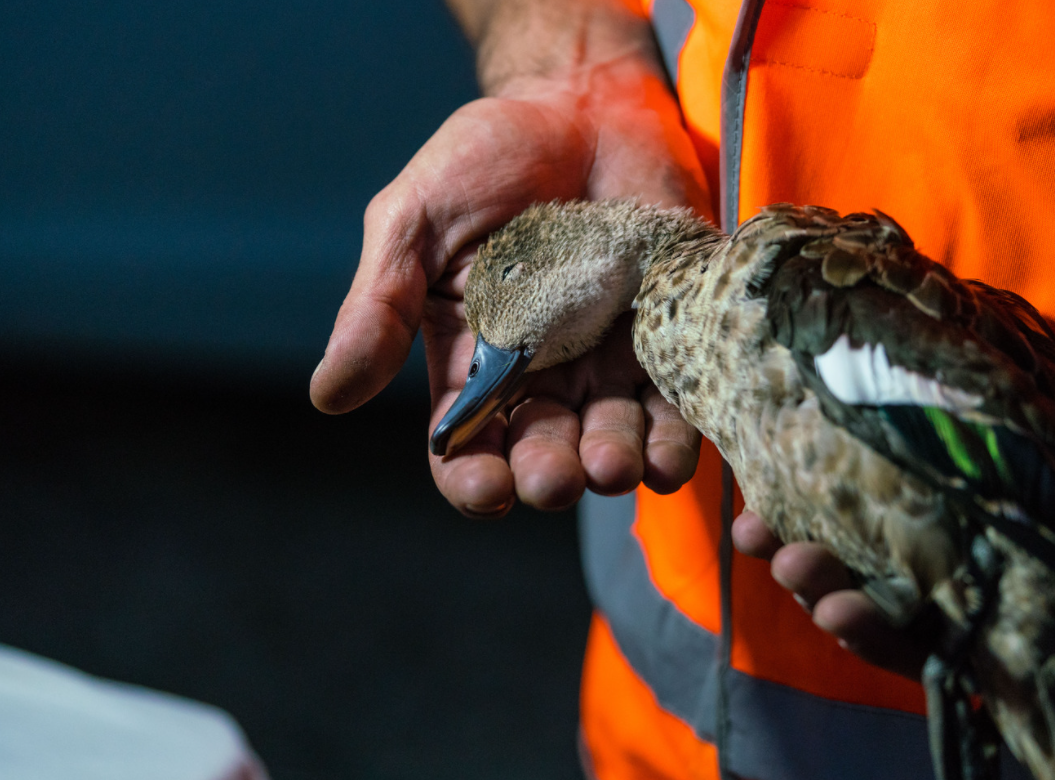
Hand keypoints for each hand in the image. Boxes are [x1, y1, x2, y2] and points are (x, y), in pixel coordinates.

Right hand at [310, 5, 707, 516]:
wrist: (580, 100)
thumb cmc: (484, 159)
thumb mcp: (414, 223)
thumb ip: (379, 307)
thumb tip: (327, 396)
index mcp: (472, 362)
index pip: (466, 448)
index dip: (473, 480)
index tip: (488, 488)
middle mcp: (544, 377)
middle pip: (546, 455)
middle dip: (552, 475)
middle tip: (558, 475)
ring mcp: (610, 358)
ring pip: (616, 440)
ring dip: (617, 464)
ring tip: (615, 462)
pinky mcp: (668, 333)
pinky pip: (678, 401)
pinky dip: (678, 434)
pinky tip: (671, 445)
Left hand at [734, 312, 1054, 731]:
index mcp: (1032, 597)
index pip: (946, 644)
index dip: (891, 639)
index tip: (843, 615)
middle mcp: (982, 557)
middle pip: (886, 593)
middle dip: (829, 588)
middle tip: (790, 563)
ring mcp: (952, 499)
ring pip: (863, 536)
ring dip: (805, 537)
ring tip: (757, 528)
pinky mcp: (934, 440)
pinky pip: (863, 461)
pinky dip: (816, 465)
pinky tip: (767, 462)